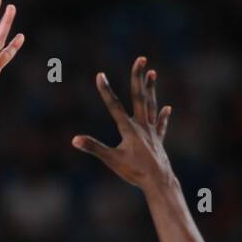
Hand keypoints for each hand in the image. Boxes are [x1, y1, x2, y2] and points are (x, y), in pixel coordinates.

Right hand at [72, 55, 173, 188]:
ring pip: (151, 106)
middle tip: (140, 58)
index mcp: (129, 129)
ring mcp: (152, 132)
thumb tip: (75, 139)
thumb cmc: (135, 172)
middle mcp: (142, 126)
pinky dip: (162, 116)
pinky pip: (160, 125)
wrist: (159, 182)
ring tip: (152, 73)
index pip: (114, 106)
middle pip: (139, 97)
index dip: (105, 90)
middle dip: (138, 77)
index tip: (99, 75)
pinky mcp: (158, 141)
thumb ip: (94, 147)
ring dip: (151, 89)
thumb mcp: (112, 160)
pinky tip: (167, 108)